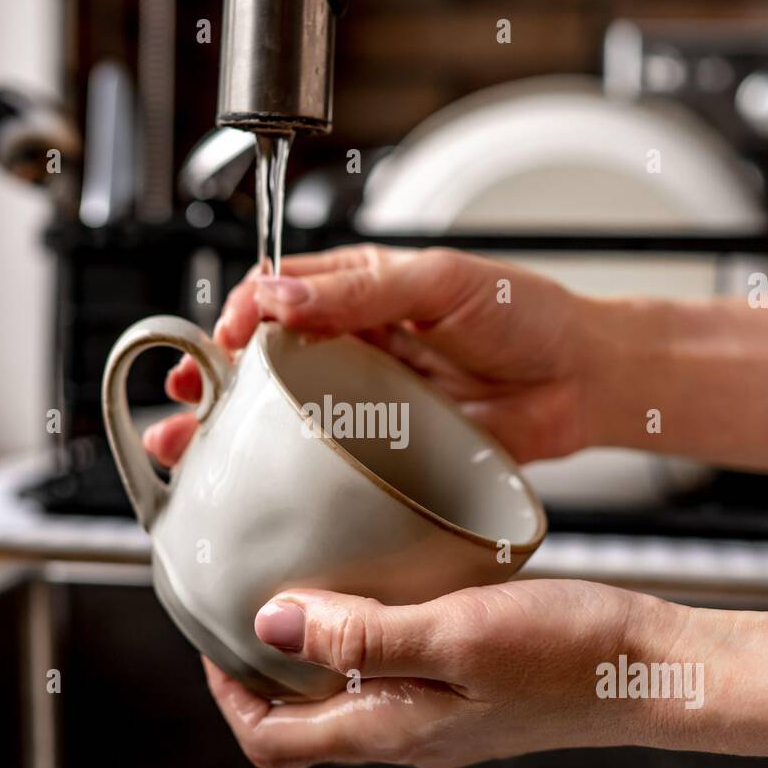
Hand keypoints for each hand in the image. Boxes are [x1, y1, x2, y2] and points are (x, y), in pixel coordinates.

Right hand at [144, 244, 597, 466]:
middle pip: (265, 360)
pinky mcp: (389, 448)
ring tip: (189, 447)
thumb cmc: (526, 313)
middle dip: (213, 378)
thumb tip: (282, 294)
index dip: (242, 313)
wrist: (583, 379)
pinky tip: (257, 485)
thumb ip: (363, 287)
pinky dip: (288, 471)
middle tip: (184, 400)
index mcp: (362, 290)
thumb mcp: (442, 282)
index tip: (225, 338)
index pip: (280, 294)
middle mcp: (356, 345)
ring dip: (231, 429)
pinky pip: (330, 458)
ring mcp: (369, 400)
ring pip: (285, 413)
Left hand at [201, 578, 681, 767]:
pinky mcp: (469, 691)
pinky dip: (365, 639)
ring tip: (305, 588)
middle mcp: (408, 734)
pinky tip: (384, 589)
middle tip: (248, 606)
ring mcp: (440, 717)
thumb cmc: (572, 655)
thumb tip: (271, 626)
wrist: (654, 667)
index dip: (228, 695)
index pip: (273, 740)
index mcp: (392, 730)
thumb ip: (360, 636)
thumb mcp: (456, 633)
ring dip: (312, 655)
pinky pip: (392, 674)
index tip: (214, 639)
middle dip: (261, 674)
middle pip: (302, 722)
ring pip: (346, 698)